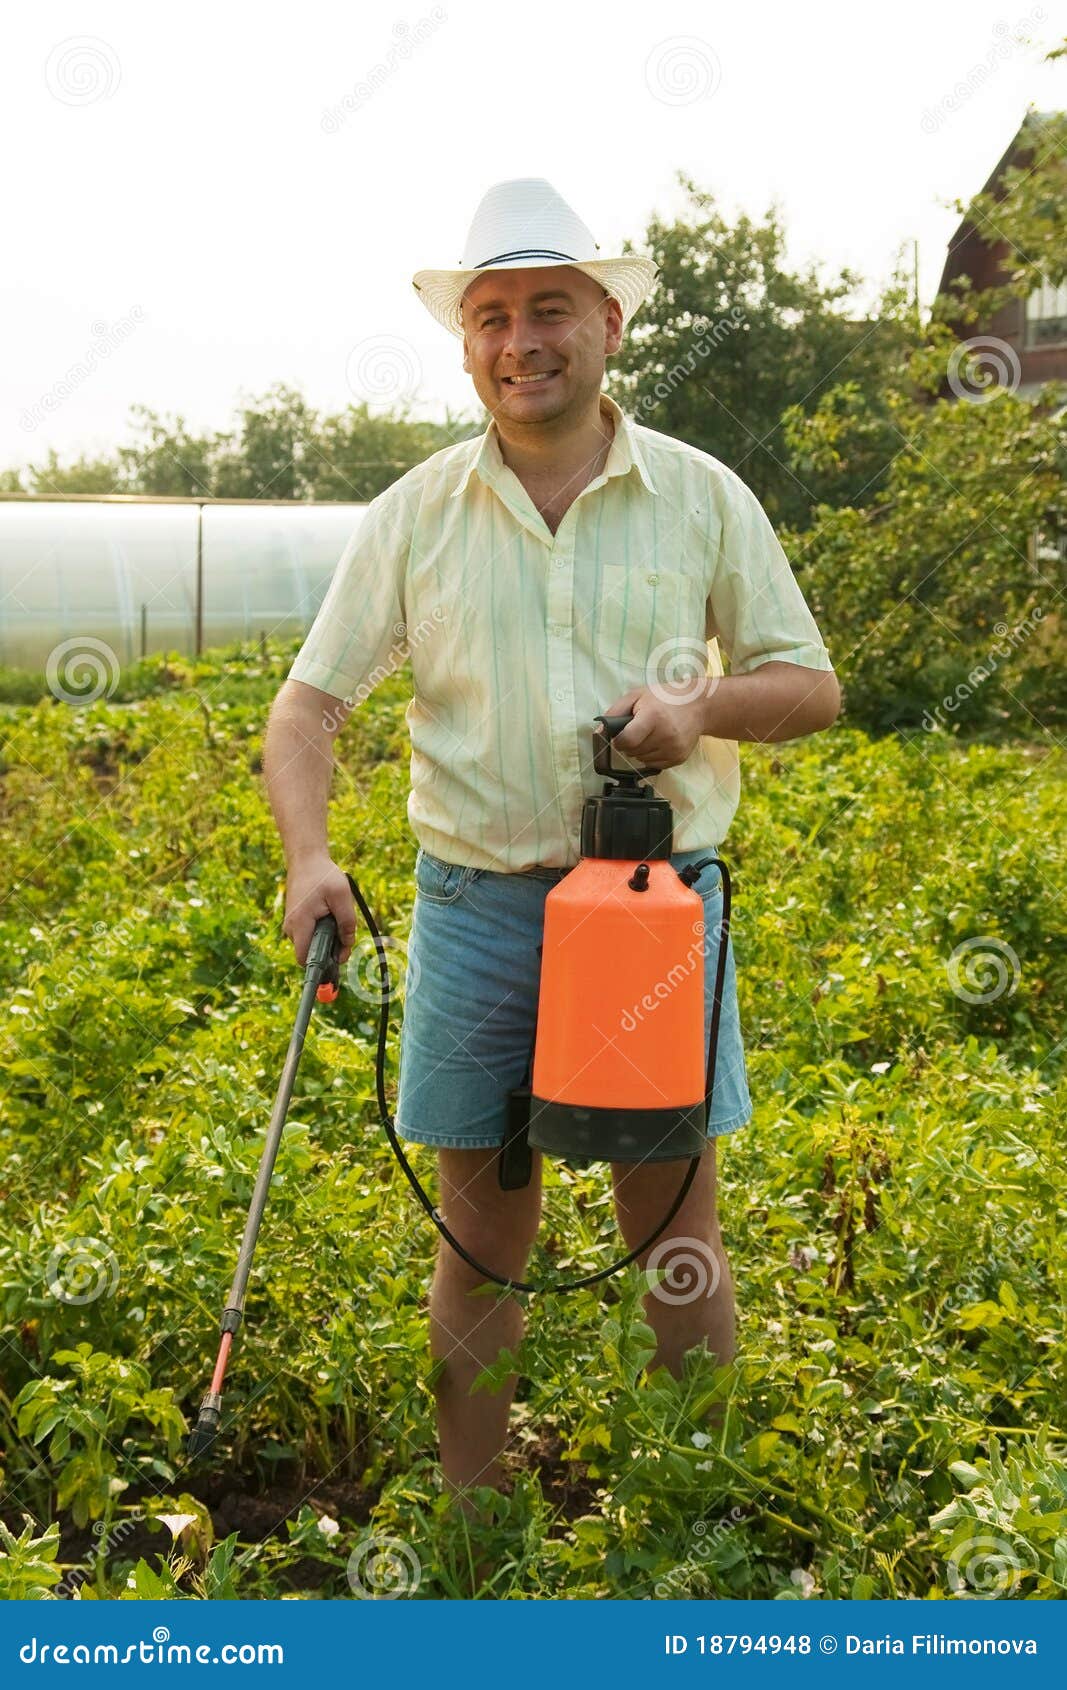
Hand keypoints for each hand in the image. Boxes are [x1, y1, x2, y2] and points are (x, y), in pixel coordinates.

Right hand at [282, 851, 356, 966]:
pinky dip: (321, 930)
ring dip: (326, 938)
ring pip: (311, 943)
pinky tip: (329, 915)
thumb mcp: (342, 896)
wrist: (306, 860)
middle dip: (329, 949)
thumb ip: (347, 923)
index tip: (335, 968)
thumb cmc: (323, 875)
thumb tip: (347, 946)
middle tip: (344, 935)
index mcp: (301, 923)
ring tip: (335, 916)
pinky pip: (309, 935)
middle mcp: (291, 927)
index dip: (320, 966)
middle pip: (311, 953)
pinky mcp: (296, 921)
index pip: (305, 958)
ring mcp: (291, 924)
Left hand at [600, 683, 709, 770]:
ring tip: (651, 733)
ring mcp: (673, 748)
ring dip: (640, 750)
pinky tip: (659, 741)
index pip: (627, 741)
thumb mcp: (637, 696)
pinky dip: (652, 756)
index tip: (621, 735)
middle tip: (640, 729)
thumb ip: (615, 712)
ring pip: (642, 760)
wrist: (698, 705)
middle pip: (633, 752)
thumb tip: (598, 732)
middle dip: (630, 744)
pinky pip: (654, 764)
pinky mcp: (679, 758)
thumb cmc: (665, 697)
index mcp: (653, 717)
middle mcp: (665, 735)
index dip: (620, 740)